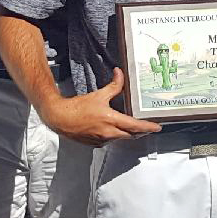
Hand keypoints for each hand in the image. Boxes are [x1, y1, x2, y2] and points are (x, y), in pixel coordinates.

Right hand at [40, 68, 161, 146]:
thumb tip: (120, 73)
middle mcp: (109, 133)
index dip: (148, 127)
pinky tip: (110, 127)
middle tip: (147, 127)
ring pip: (120, 138)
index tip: (157, 127)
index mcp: (111, 121)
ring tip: (130, 125)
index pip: (135, 126)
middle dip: (140, 132)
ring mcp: (102, 140)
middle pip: (131, 135)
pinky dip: (114, 134)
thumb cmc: (77, 108)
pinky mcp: (95, 144)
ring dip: (126, 133)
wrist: (59, 118)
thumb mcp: (99, 95)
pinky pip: (109, 140)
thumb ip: (113, 86)